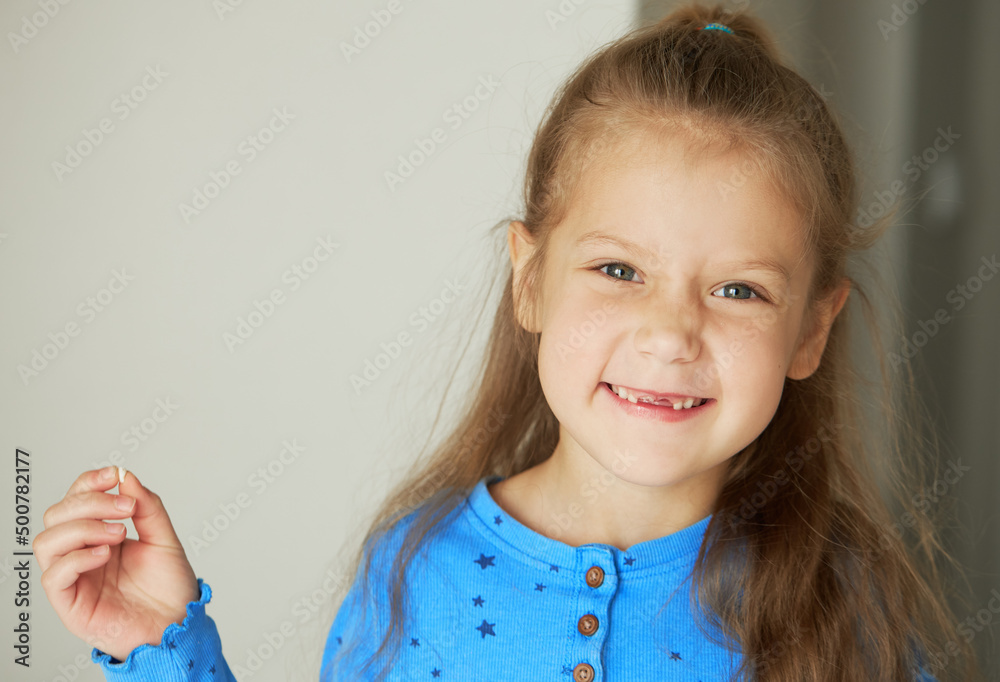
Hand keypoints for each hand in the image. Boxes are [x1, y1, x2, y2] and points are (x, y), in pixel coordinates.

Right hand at [34, 466, 199, 661]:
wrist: (179, 624)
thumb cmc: (169, 587)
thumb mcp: (165, 538)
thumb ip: (148, 507)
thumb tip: (126, 476)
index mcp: (100, 535)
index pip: (76, 500)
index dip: (88, 483)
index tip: (112, 475)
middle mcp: (81, 553)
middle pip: (57, 515)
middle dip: (89, 502)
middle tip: (125, 508)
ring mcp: (74, 578)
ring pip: (46, 542)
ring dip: (82, 527)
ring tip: (118, 533)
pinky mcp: (70, 603)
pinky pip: (53, 576)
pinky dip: (77, 557)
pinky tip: (105, 554)